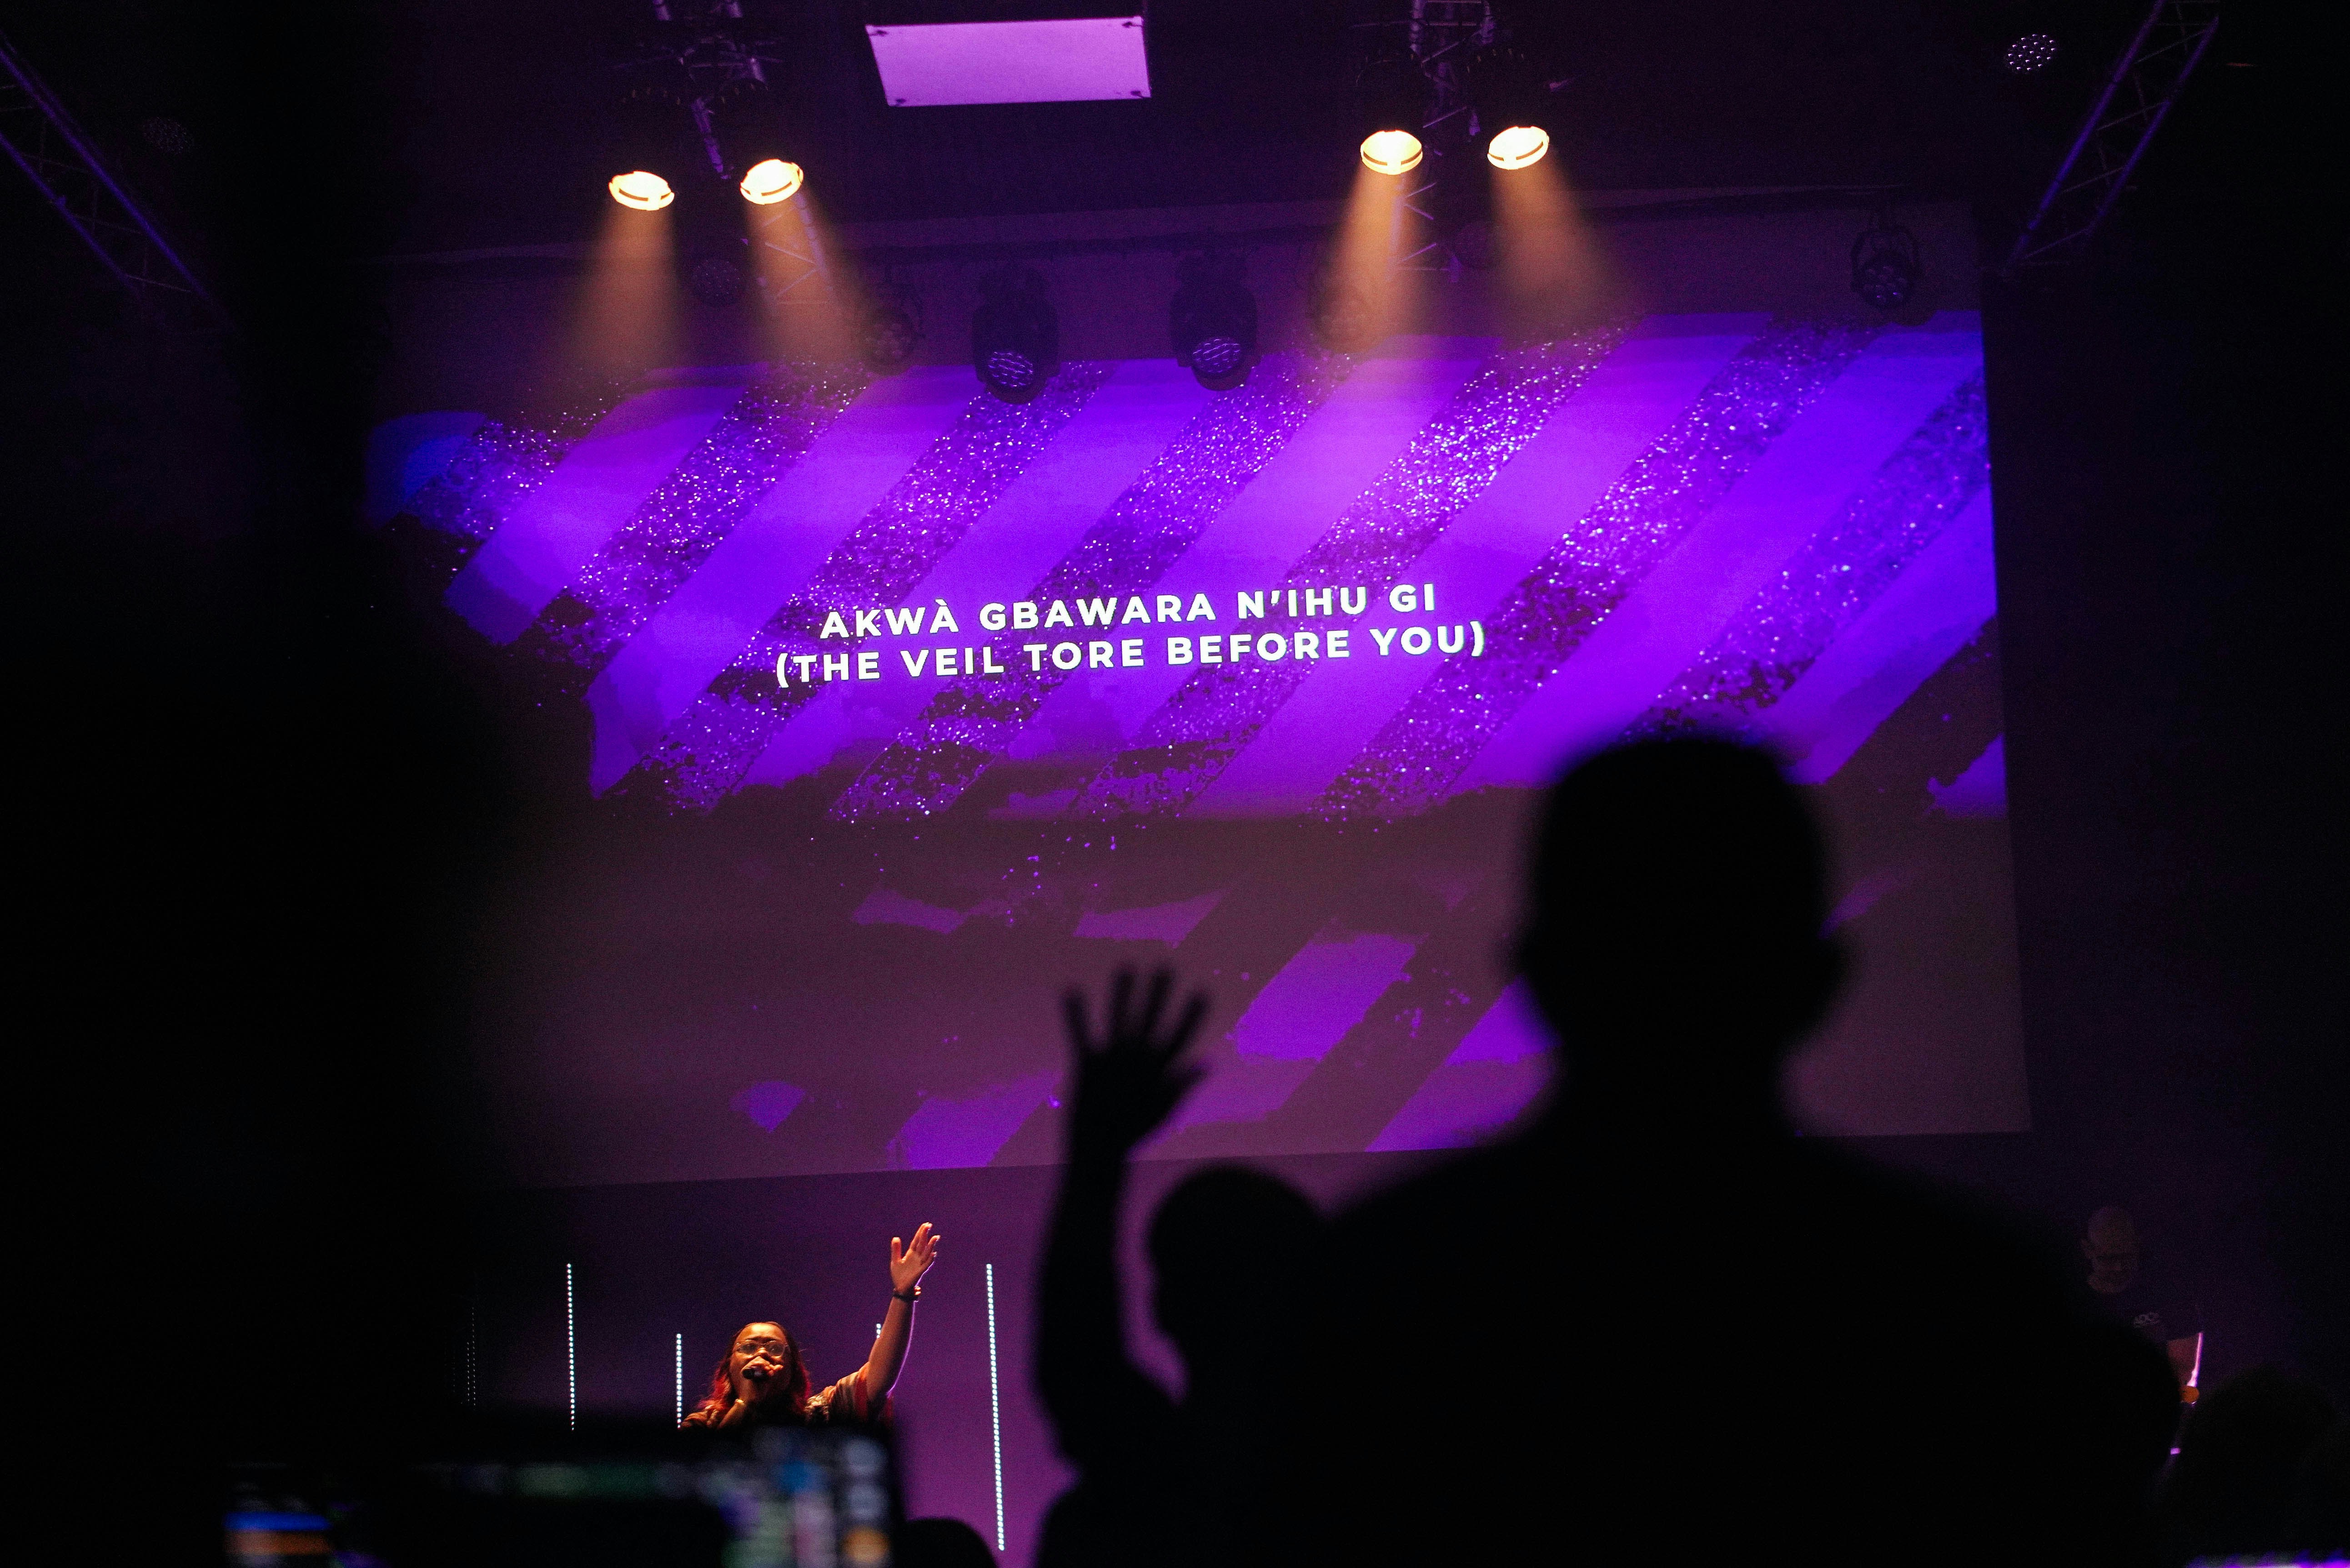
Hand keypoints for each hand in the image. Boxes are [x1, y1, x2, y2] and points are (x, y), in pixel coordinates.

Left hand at [890, 1222, 940, 1296]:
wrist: (900, 1288)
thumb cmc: (899, 1275)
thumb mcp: (895, 1260)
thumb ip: (896, 1250)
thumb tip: (896, 1238)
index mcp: (911, 1254)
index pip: (917, 1241)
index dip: (920, 1233)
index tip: (925, 1225)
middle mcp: (917, 1257)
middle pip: (922, 1244)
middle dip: (925, 1235)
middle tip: (929, 1225)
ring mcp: (920, 1264)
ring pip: (927, 1252)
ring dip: (931, 1245)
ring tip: (935, 1237)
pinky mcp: (920, 1271)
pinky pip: (926, 1264)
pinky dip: (930, 1259)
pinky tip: (933, 1253)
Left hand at [1063, 968, 1208, 1157]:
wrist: (1100, 1151)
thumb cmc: (1134, 1131)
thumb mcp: (1165, 1108)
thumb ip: (1183, 1082)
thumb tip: (1208, 1063)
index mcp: (1158, 1072)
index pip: (1179, 1037)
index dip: (1191, 1014)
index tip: (1202, 990)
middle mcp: (1137, 1061)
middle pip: (1150, 1020)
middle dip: (1158, 992)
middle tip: (1165, 965)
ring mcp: (1113, 1061)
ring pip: (1120, 1019)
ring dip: (1122, 992)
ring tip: (1126, 965)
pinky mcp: (1086, 1065)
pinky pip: (1080, 1033)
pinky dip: (1075, 1011)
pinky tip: (1070, 988)